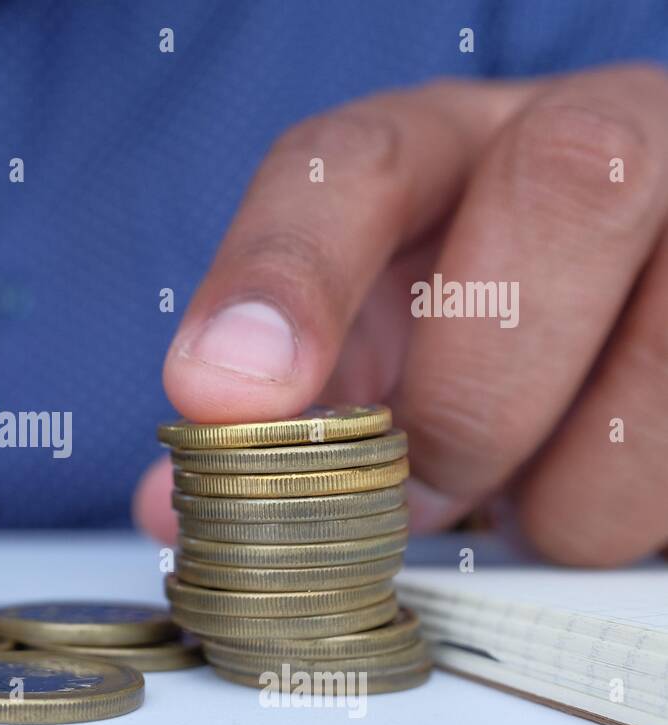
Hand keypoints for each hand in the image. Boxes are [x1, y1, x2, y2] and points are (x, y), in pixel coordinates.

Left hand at [135, 65, 667, 566]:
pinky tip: (578, 487)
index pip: (354, 163)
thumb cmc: (465, 336)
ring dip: (557, 487)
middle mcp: (593, 140)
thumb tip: (175, 510)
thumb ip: (274, 415)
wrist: (615, 330)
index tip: (220, 393)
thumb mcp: (363, 349)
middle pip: (559, 193)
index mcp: (440, 146)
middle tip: (420, 488)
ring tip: (507, 499)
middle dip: (471, 391)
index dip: (284, 277)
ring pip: (666, 347)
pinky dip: (617, 514)